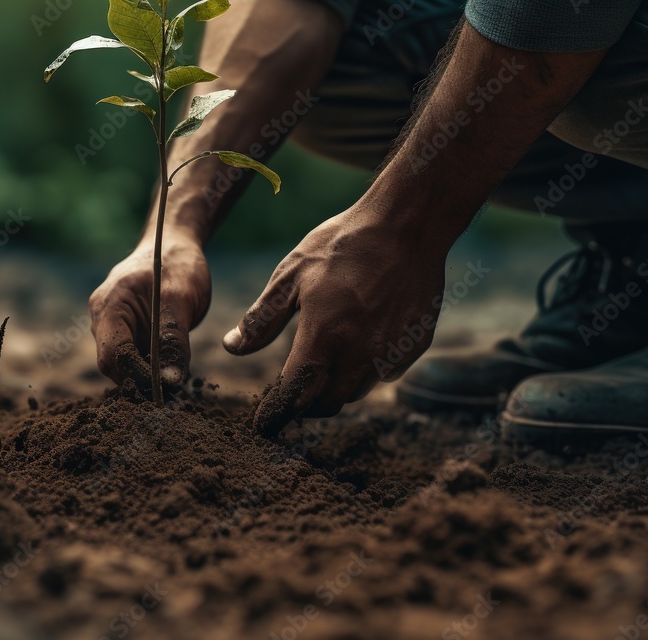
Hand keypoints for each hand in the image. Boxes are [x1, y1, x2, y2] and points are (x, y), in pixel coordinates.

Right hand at [89, 231, 211, 386]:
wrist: (174, 244)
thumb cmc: (176, 264)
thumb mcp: (180, 300)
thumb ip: (173, 340)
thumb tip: (170, 381)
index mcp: (109, 306)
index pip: (113, 355)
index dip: (136, 376)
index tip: (166, 388)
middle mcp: (103, 318)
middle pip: (114, 363)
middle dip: (141, 379)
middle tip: (174, 390)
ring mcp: (112, 324)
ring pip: (125, 363)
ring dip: (148, 374)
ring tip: (176, 377)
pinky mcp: (126, 329)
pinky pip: (134, 355)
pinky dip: (151, 365)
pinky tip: (171, 366)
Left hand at [223, 206, 446, 435]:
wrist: (407, 226)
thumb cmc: (343, 245)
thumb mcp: (291, 275)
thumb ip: (262, 319)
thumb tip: (233, 347)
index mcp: (325, 338)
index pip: (295, 395)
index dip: (277, 412)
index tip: (265, 422)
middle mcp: (361, 355)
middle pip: (327, 403)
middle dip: (305, 405)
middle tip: (292, 395)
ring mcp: (392, 354)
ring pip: (357, 392)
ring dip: (335, 388)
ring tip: (322, 368)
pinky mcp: (414, 347)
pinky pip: (384, 374)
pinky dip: (366, 370)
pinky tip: (357, 345)